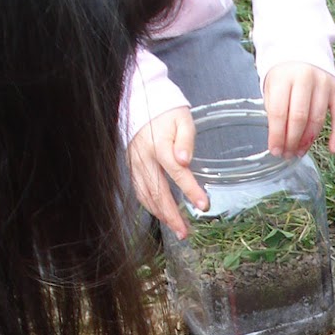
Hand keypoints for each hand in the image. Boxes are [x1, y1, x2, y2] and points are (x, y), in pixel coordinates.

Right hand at [128, 106, 207, 240]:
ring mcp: (136, 164)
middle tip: (185, 232)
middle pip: (158, 191)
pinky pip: (139, 191)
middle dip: (172, 215)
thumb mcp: (183, 119)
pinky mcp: (132, 167)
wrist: (141, 103)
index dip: (190, 189)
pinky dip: (150, 206)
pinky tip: (162, 215)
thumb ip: (186, 139)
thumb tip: (185, 160)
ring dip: (161, 215)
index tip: (203, 205)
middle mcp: (145, 158)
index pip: (177, 172)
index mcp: (160, 145)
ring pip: (146, 195)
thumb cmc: (167, 112)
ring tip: (177, 230)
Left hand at [262, 63, 334, 158]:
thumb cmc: (285, 76)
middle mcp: (305, 78)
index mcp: (284, 77)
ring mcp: (324, 83)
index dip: (277, 135)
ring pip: (317, 119)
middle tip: (288, 154)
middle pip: (299, 118)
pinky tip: (333, 149)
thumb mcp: (272, 88)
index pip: (279, 112)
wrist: (303, 53)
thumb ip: (275, 111)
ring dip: (309, 140)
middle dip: (292, 141)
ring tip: (300, 152)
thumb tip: (279, 141)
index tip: (276, 151)